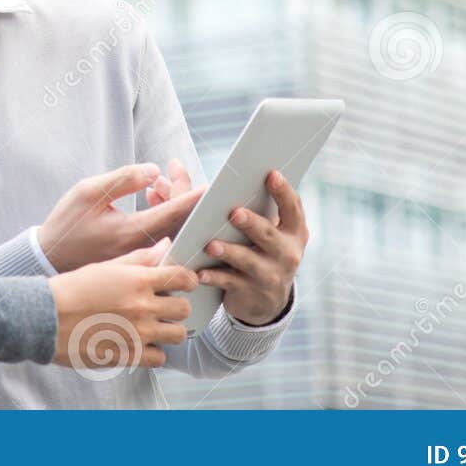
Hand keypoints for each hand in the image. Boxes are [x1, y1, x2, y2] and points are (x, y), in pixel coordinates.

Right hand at [38, 161, 204, 271]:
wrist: (49, 258)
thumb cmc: (66, 223)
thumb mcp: (88, 192)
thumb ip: (123, 179)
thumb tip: (155, 170)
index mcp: (131, 231)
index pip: (175, 212)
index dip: (194, 195)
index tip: (212, 184)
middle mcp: (143, 249)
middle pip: (180, 222)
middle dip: (184, 193)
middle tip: (175, 169)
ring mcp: (142, 258)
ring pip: (173, 231)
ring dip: (173, 205)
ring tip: (157, 184)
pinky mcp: (139, 262)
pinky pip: (165, 240)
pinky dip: (166, 218)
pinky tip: (153, 199)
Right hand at [48, 239, 198, 370]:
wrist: (46, 317)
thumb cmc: (73, 288)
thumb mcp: (106, 266)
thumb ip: (140, 258)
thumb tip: (165, 245)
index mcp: (138, 280)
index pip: (183, 278)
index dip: (186, 279)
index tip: (181, 282)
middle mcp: (142, 307)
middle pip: (184, 309)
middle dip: (178, 306)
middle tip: (165, 305)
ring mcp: (137, 334)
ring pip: (177, 335)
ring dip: (168, 330)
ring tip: (154, 325)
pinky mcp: (128, 355)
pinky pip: (159, 358)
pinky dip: (153, 352)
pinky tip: (140, 342)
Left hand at [198, 169, 306, 325]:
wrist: (265, 300)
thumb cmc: (251, 246)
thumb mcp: (250, 224)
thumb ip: (211, 193)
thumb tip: (173, 165)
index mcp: (291, 230)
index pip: (292, 208)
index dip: (283, 191)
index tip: (271, 174)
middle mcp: (286, 252)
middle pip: (269, 234)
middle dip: (252, 223)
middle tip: (234, 213)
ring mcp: (271, 275)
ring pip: (248, 261)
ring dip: (229, 251)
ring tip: (210, 245)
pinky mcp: (251, 292)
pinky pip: (230, 283)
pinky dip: (214, 277)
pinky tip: (199, 273)